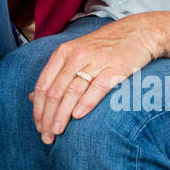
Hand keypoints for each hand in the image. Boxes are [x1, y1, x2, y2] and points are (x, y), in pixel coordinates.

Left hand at [30, 14, 165, 144]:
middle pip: (55, 91)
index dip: (38, 109)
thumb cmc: (102, 47)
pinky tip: (78, 116)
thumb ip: (54, 75)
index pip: (43, 85)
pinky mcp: (116, 68)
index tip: (38, 127)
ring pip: (72, 91)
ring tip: (57, 132)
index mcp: (63, 53)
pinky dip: (86, 102)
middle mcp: (76, 56)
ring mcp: (96, 61)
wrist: (137, 32)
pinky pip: (97, 87)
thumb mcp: (74, 55)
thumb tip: (31, 97)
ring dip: (62, 115)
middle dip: (48, 117)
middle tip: (46, 137)